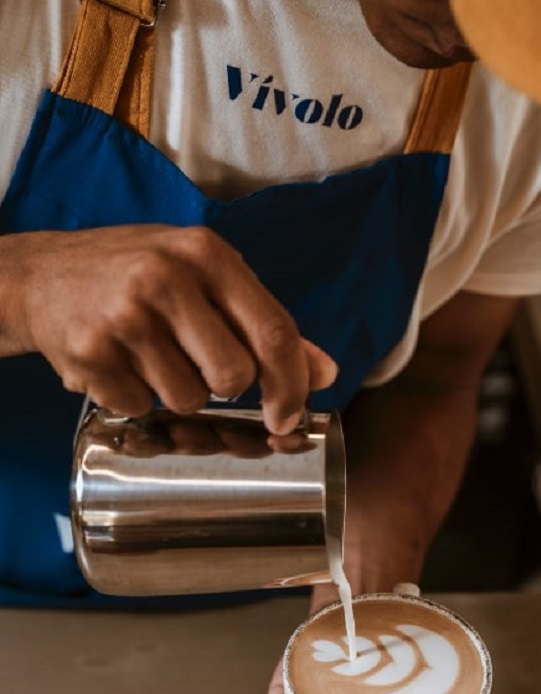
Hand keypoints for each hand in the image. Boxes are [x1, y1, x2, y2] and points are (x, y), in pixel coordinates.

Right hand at [0, 226, 336, 434]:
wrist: (41, 275)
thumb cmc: (135, 274)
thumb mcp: (203, 278)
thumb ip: (263, 323)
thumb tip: (325, 372)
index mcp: (206, 254)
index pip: (274, 332)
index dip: (291, 385)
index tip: (289, 416)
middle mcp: (166, 279)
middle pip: (233, 377)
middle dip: (223, 388)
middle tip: (194, 363)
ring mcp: (123, 316)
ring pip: (187, 400)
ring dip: (175, 393)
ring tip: (149, 356)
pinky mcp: (88, 352)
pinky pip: (139, 408)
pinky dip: (134, 400)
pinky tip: (119, 364)